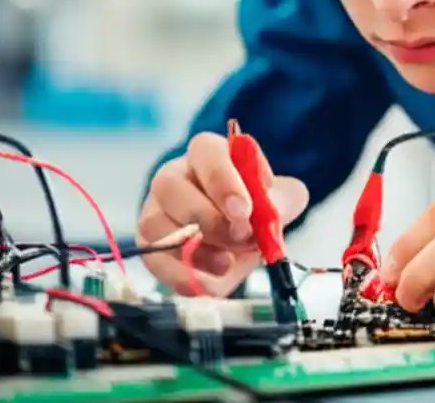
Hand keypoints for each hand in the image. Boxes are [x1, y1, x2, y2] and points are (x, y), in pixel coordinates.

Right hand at [137, 132, 308, 295]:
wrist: (239, 240)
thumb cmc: (255, 208)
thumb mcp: (280, 197)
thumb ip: (283, 199)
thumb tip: (273, 210)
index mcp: (206, 154)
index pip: (205, 152)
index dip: (222, 181)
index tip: (244, 210)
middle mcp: (173, 177)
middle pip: (171, 187)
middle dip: (208, 218)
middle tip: (241, 238)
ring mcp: (156, 211)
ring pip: (156, 225)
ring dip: (194, 249)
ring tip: (226, 264)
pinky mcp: (151, 247)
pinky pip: (155, 260)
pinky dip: (181, 275)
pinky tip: (207, 281)